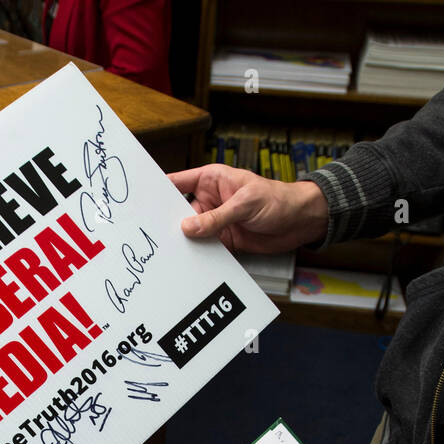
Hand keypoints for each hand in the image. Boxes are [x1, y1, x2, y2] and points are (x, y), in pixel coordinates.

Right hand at [168, 164, 328, 254]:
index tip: (142, 202)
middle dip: (168, 223)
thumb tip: (188, 227)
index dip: (160, 191)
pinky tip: (190, 264)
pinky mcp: (224, 241)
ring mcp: (216, 222)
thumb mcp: (245, 204)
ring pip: (192, 234)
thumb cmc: (278, 200)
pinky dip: (199, 256)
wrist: (301, 222)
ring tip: (168, 254)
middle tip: (152, 236)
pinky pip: (206, 249)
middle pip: (180, 212)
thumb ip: (216, 217)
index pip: (178, 182)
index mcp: (211, 180)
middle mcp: (210, 200)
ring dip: (184, 243)